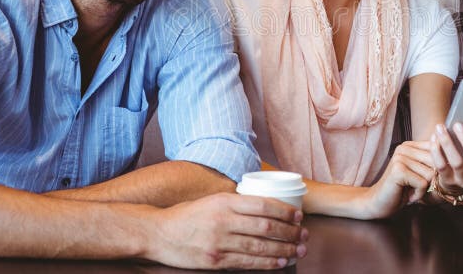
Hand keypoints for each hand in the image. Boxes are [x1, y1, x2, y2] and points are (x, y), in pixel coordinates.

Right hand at [148, 192, 307, 269]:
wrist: (157, 233)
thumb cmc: (186, 215)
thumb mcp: (212, 200)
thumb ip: (235, 203)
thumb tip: (264, 207)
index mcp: (225, 201)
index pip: (264, 205)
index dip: (285, 211)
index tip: (299, 215)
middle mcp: (224, 221)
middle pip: (267, 227)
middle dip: (290, 232)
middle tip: (305, 235)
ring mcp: (220, 242)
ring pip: (260, 246)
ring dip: (284, 249)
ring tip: (299, 250)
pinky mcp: (215, 260)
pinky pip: (247, 262)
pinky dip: (267, 263)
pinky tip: (280, 262)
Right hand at [361, 140, 433, 218]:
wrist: (379, 203)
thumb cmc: (401, 190)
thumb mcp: (419, 173)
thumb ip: (432, 163)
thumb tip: (452, 157)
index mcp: (409, 145)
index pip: (437, 151)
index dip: (436, 169)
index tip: (423, 178)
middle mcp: (403, 148)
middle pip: (435, 163)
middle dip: (430, 180)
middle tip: (416, 186)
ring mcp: (400, 158)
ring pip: (430, 174)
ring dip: (423, 189)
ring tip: (410, 190)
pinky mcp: (398, 170)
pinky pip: (422, 184)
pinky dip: (418, 193)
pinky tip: (407, 194)